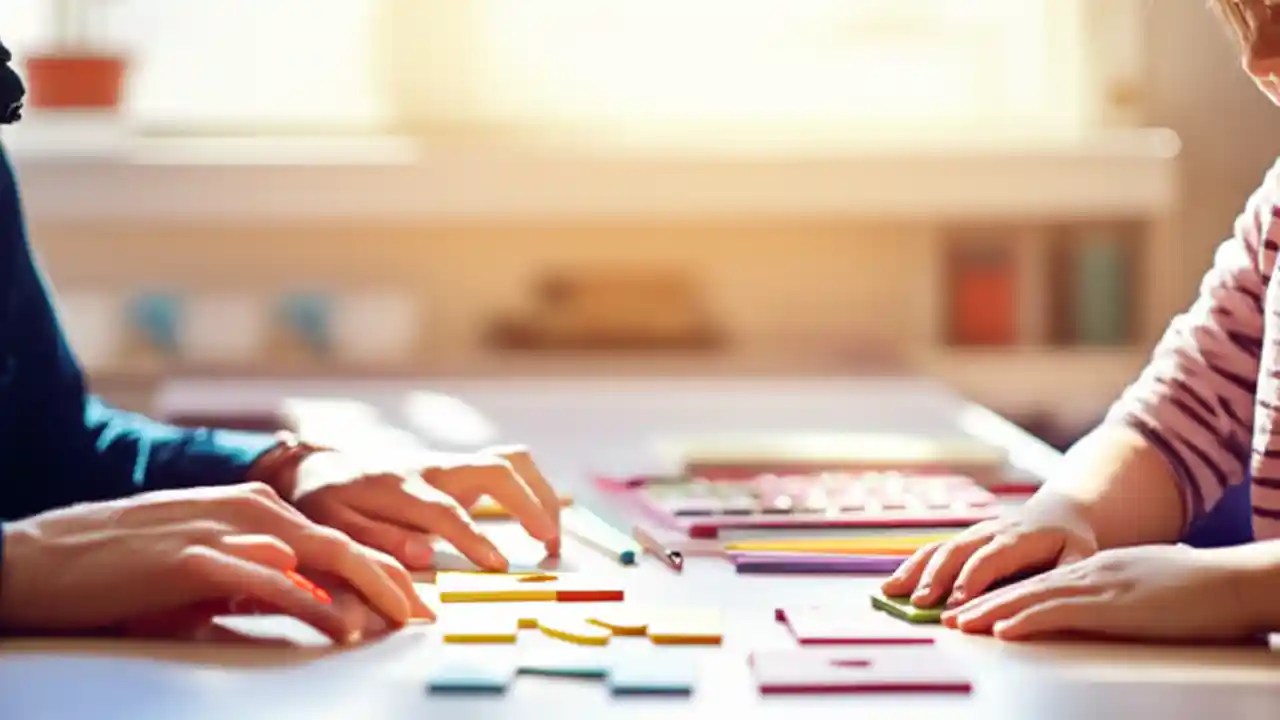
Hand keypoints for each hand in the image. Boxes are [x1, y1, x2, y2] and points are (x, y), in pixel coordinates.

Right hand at [0, 483, 427, 641]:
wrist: (47, 556)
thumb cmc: (129, 565)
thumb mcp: (207, 566)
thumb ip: (260, 579)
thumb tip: (310, 604)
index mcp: (258, 506)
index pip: (339, 538)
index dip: (384, 570)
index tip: (417, 603)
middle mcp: (251, 510)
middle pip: (344, 545)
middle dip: (394, 581)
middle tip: (429, 614)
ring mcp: (223, 529)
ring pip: (319, 558)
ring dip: (368, 591)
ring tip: (405, 620)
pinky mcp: (192, 559)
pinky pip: (268, 583)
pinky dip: (311, 604)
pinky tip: (341, 627)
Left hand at [277, 445, 559, 571]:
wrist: (319, 463)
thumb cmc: (325, 502)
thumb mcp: (333, 525)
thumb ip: (377, 539)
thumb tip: (424, 554)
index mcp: (400, 487)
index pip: (446, 510)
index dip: (473, 537)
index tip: (498, 565)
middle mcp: (433, 468)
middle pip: (495, 469)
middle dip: (530, 503)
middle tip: (550, 544)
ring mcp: (451, 463)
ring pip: (511, 460)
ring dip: (540, 492)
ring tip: (552, 535)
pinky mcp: (461, 467)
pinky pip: (509, 466)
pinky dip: (533, 489)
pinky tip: (541, 520)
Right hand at [881, 493, 1097, 607]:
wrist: (1059, 512)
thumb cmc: (1070, 541)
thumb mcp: (1080, 556)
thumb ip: (1065, 575)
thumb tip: (1048, 597)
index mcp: (1018, 537)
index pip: (990, 558)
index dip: (971, 580)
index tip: (955, 603)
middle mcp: (989, 532)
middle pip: (956, 552)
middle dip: (935, 578)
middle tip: (919, 602)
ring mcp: (972, 534)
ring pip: (938, 549)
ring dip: (914, 572)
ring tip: (892, 593)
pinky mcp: (962, 540)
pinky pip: (932, 551)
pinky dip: (910, 568)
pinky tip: (892, 586)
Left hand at [941, 543, 1268, 640]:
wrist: (1232, 579)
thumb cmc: (1200, 588)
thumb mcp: (1147, 587)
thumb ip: (1120, 593)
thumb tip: (1109, 606)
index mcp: (1098, 569)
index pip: (1040, 583)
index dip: (1004, 595)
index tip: (975, 608)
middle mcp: (1090, 573)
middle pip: (1025, 587)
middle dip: (983, 602)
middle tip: (948, 616)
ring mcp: (1099, 586)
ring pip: (1031, 598)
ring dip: (991, 612)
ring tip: (958, 624)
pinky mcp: (1111, 605)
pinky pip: (1058, 613)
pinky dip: (1025, 620)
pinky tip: (1002, 631)